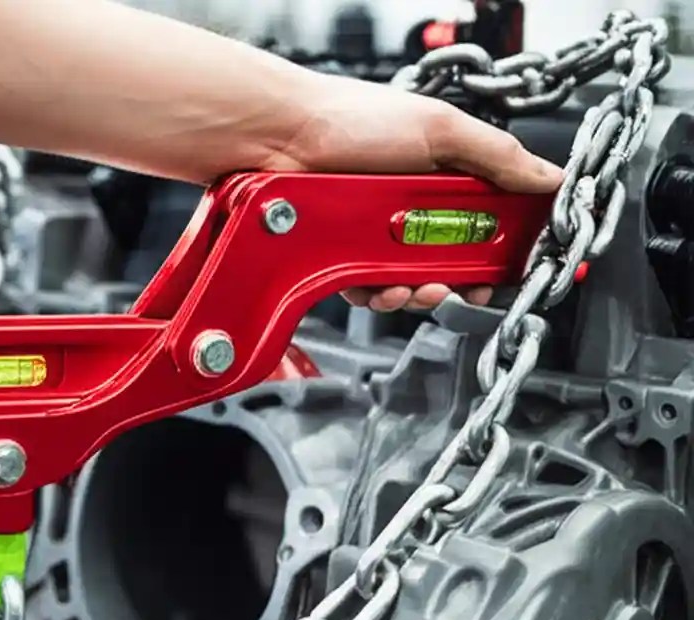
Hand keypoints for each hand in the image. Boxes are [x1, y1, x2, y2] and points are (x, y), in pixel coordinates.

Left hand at [263, 72, 564, 311]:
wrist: (278, 138)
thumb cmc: (349, 118)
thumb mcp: (441, 129)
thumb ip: (498, 157)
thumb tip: (549, 179)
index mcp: (444, 171)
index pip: (490, 216)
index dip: (502, 246)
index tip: (510, 267)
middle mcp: (411, 202)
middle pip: (452, 257)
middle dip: (458, 280)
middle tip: (460, 288)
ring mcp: (376, 231)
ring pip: (411, 279)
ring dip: (416, 293)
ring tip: (412, 289)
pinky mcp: (343, 254)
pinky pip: (368, 286)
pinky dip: (376, 294)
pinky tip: (376, 288)